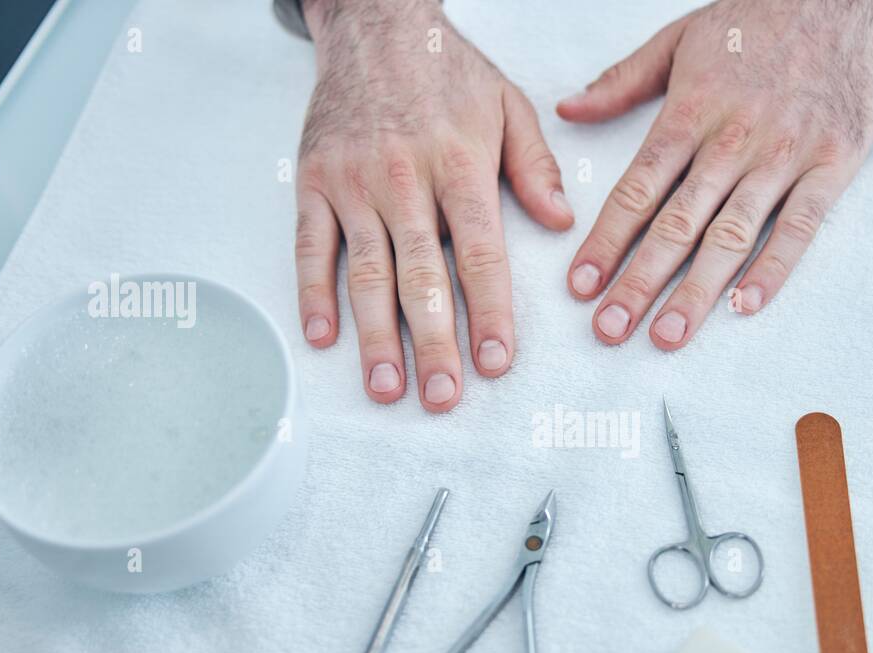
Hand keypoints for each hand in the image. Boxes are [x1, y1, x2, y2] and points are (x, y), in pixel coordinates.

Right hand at [295, 0, 573, 411]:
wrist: (374, 22)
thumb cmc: (446, 72)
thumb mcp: (509, 105)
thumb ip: (535, 167)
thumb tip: (563, 223)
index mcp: (458, 164)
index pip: (479, 255)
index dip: (488, 313)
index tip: (496, 362)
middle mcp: (403, 178)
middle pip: (419, 276)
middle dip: (432, 343)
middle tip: (443, 396)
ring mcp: (352, 182)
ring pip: (363, 272)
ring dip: (374, 336)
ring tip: (386, 387)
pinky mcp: (313, 182)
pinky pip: (309, 247)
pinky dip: (312, 294)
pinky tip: (322, 337)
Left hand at [558, 0, 872, 348]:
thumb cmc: (758, 18)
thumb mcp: (680, 37)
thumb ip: (622, 80)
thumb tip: (566, 109)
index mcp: (690, 111)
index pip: (637, 188)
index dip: (606, 240)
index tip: (580, 285)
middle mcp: (732, 139)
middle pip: (676, 223)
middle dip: (638, 282)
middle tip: (608, 330)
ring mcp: (784, 155)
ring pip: (731, 234)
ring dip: (695, 290)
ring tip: (667, 336)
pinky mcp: (832, 164)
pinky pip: (800, 225)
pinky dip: (773, 267)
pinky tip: (745, 307)